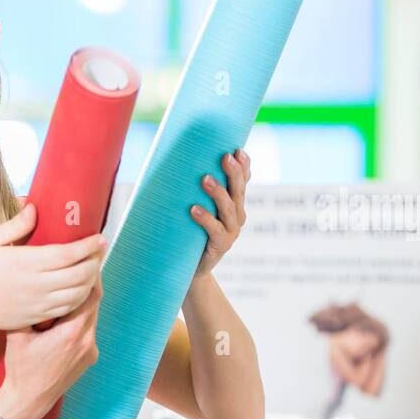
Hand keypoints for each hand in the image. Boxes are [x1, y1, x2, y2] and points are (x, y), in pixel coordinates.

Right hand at [0, 204, 105, 330]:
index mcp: (25, 262)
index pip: (68, 254)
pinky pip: (68, 308)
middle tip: (99, 251)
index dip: (88, 246)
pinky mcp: (37, 316)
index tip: (100, 237)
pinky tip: (82, 287)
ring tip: (94, 267)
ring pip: (78, 293)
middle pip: (80, 274)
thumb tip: (34, 207)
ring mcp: (38, 303)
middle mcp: (35, 284)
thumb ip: (15, 225)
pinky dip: (81, 297)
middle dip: (95, 261)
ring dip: (92, 280)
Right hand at [0, 278, 100, 418]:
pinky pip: (90, 330)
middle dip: (87, 285)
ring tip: (70, 287)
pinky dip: (81, 318)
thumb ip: (29, 308)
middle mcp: (86, 342)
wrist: (28, 400)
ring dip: (84, 302)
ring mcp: (91, 351)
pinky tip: (67, 313)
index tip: (84, 261)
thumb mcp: (17, 335)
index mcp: (70, 334)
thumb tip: (30, 282)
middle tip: (80, 266)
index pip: (89, 296)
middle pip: (95, 303)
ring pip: (93, 316)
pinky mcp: (90, 358)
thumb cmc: (20, 368)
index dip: (89, 276)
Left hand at [189, 149, 250, 278]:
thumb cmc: (189, 233)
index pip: (243, 181)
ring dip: (218, 192)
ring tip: (205, 179)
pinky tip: (194, 209)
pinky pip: (214, 230)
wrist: (188, 269)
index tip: (237, 149)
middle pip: (238, 191)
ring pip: (228, 208)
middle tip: (225, 157)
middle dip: (234, 173)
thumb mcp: (195, 210)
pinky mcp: (220, 246)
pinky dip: (205, 218)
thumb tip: (176, 162)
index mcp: (234, 204)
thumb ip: (193, 191)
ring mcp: (230, 232)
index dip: (244, 166)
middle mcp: (236, 216)